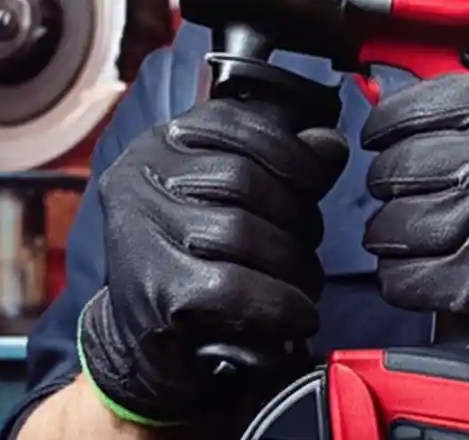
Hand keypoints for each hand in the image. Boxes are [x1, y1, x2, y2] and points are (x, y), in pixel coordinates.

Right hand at [80, 97, 347, 424]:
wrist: (146, 345)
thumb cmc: (199, 261)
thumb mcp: (238, 202)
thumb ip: (282, 166)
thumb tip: (330, 143)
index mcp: (159, 145)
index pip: (234, 124)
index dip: (290, 151)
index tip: (315, 181)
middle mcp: (139, 180)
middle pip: (242, 179)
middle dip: (295, 216)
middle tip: (309, 246)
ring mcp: (140, 233)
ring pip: (241, 232)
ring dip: (293, 264)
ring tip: (305, 283)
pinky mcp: (154, 289)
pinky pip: (235, 287)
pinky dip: (280, 304)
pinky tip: (297, 315)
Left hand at [360, 74, 468, 378]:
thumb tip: (416, 113)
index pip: (419, 106)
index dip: (385, 127)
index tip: (378, 140)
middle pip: (400, 166)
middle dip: (387, 186)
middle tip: (398, 196)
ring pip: (394, 226)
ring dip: (391, 238)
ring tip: (408, 241)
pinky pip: (408, 278)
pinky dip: (402, 280)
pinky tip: (418, 275)